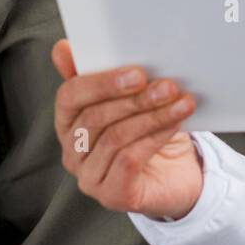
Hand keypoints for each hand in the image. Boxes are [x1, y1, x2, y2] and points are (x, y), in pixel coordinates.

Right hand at [51, 39, 202, 219]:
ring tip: (181, 102)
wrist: (179, 174)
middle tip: (167, 85)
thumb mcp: (129, 98)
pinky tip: (175, 124)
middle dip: (135, 98)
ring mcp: (89, 177)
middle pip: (96, 117)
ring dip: (152, 116)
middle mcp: (73, 152)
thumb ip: (101, 74)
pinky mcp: (112, 195)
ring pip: (116, 137)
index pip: (69, 97)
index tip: (137, 72)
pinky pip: (129, 160)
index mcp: (69, 123)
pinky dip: (155, 138)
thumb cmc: (150, 132)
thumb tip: (63, 48)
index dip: (102, 83)